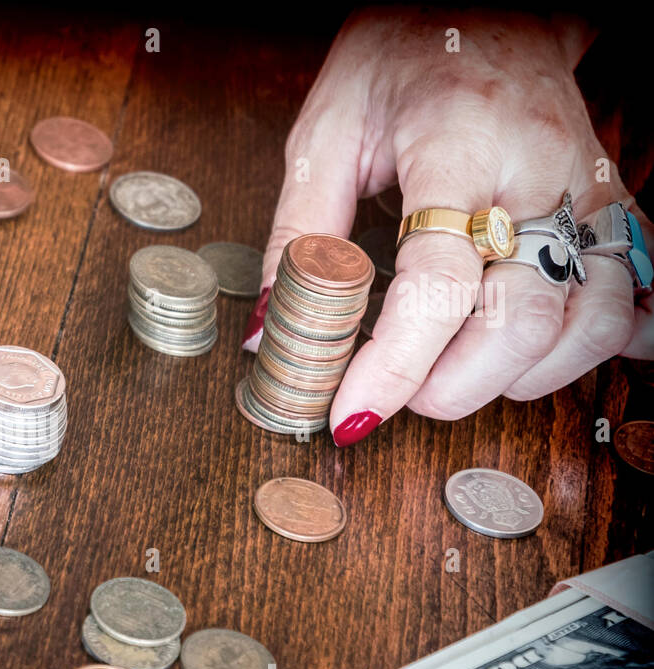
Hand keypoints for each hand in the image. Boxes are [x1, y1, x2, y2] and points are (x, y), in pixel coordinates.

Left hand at [247, 9, 652, 444]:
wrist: (484, 12)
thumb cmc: (400, 59)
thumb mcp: (326, 133)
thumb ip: (299, 232)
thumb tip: (269, 327)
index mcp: (458, 142)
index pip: (438, 278)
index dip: (394, 361)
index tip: (351, 409)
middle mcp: (537, 172)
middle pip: (522, 318)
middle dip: (453, 386)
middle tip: (399, 399)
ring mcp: (585, 194)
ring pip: (584, 321)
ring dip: (516, 379)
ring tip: (452, 378)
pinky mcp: (608, 210)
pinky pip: (620, 300)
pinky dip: (579, 351)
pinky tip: (527, 362)